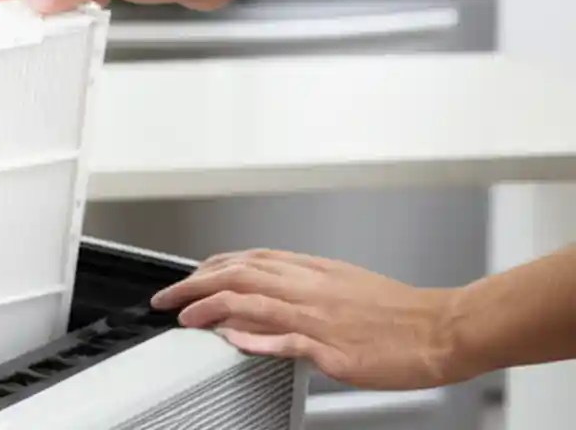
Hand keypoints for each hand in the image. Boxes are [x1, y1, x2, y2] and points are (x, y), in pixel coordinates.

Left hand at [149, 249, 467, 390]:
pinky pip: (289, 340)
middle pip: (240, 275)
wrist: (441, 329)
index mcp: (313, 271)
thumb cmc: (398, 312)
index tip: (186, 277)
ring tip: (185, 316)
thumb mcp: (343, 284)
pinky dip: (257, 339)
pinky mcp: (334, 348)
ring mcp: (320, 317)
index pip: (248, 260)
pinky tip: (234, 341)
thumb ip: (303, 284)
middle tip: (167, 297)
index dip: (209, 267)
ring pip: (255, 302)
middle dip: (195, 283)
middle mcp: (311, 288)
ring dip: (213, 308)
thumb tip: (266, 288)